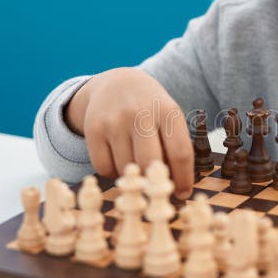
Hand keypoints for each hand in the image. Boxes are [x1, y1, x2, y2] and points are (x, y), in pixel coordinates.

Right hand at [64, 67, 193, 197]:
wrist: (117, 83)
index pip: (180, 153)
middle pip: (151, 163)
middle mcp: (141, 113)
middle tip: (156, 187)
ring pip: (127, 169)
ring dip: (134, 176)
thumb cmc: (151, 109)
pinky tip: (119, 159)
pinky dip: (113, 173)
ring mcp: (115, 120)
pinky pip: (104, 168)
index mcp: (167, 111)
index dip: (183, 179)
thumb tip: (177, 189)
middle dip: (155, 182)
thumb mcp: (169, 117)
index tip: (182, 194)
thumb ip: (174, 146)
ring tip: (136, 163)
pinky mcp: (94, 128)